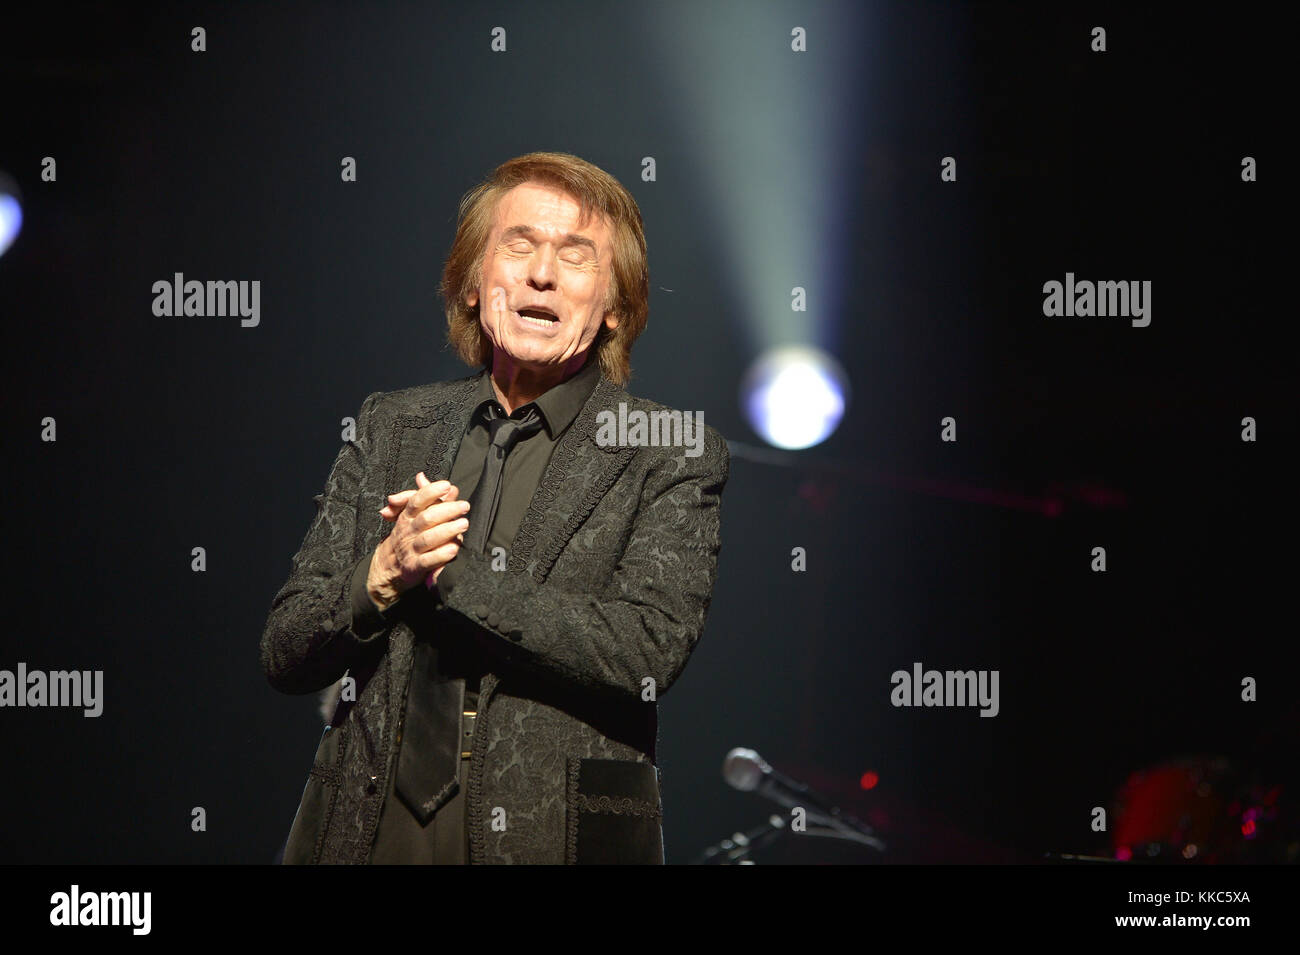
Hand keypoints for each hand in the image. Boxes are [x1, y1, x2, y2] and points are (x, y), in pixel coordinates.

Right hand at [366, 472, 468, 606]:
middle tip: (464, 506)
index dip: (431, 491)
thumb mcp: (413, 516)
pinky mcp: (415, 567)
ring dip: (447, 530)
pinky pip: (428, 561)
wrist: (389, 567)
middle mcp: (408, 531)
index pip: (416, 501)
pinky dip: (441, 555)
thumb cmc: (407, 537)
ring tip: (463, 524)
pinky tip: (453, 548)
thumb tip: (429, 479)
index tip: (446, 485)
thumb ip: (427, 499)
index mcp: (407, 517)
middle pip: (426, 518)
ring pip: (428, 539)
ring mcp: (411, 549)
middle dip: (446, 510)